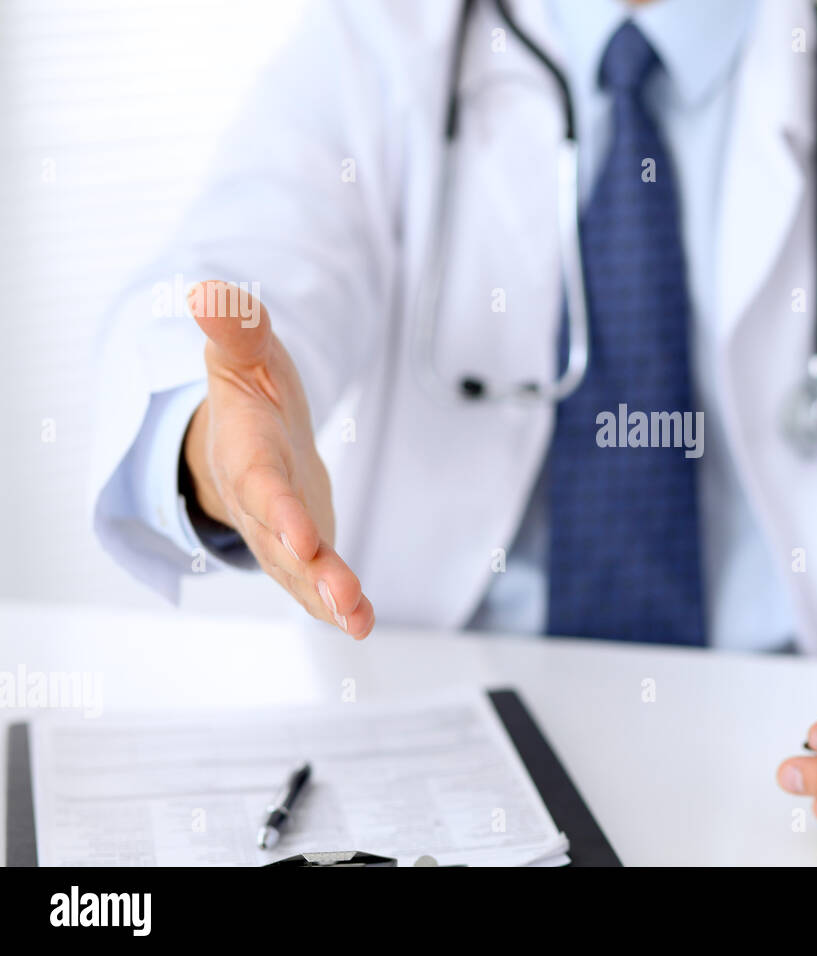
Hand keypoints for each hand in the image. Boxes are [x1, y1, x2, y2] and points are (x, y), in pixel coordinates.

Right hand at [183, 280, 373, 638]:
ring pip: (299, 570)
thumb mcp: (248, 353)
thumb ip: (236, 328)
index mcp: (246, 452)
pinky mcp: (302, 550)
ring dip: (327, 596)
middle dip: (309, 567)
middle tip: (338, 593)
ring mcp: (279, 532)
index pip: (261, 483)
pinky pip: (315, 582)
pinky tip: (360, 623)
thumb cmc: (252, 392)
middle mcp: (258, 501)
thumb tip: (210, 289)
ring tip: (356, 619)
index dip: (279, 509)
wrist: (251, 434)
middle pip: (282, 539)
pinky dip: (337, 605)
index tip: (301, 534)